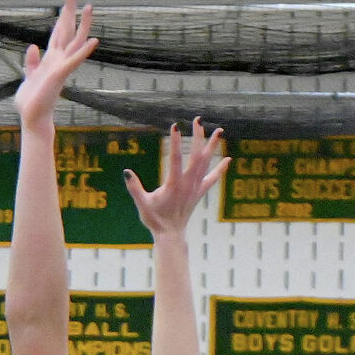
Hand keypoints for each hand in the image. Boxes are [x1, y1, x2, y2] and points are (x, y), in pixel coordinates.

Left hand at [13, 0, 96, 126]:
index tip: (67, 1)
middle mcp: (59, 60)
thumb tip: (33, 45)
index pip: (58, 33)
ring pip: (75, 41)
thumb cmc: (31, 101)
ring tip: (89, 7)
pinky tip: (94, 40)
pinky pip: (74, 60)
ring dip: (83, 24)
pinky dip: (84, 51)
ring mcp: (61, 66)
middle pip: (67, 30)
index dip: (62, 17)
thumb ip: (31, 62)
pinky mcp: (59, 74)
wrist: (32, 118)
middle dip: (70, 11)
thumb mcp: (28, 77)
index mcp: (50, 59)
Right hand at [122, 120, 228, 236]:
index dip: (175, 142)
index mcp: (173, 185)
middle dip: (198, 137)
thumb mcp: (142, 204)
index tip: (176, 126)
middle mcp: (188, 184)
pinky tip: (228, 160)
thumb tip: (126, 172)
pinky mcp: (199, 193)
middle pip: (196, 156)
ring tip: (220, 130)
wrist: (170, 235)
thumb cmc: (155, 220)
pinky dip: (220, 169)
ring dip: (212, 146)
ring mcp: (195, 188)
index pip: (175, 159)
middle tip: (198, 120)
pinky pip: (213, 178)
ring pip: (206, 163)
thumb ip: (134, 188)